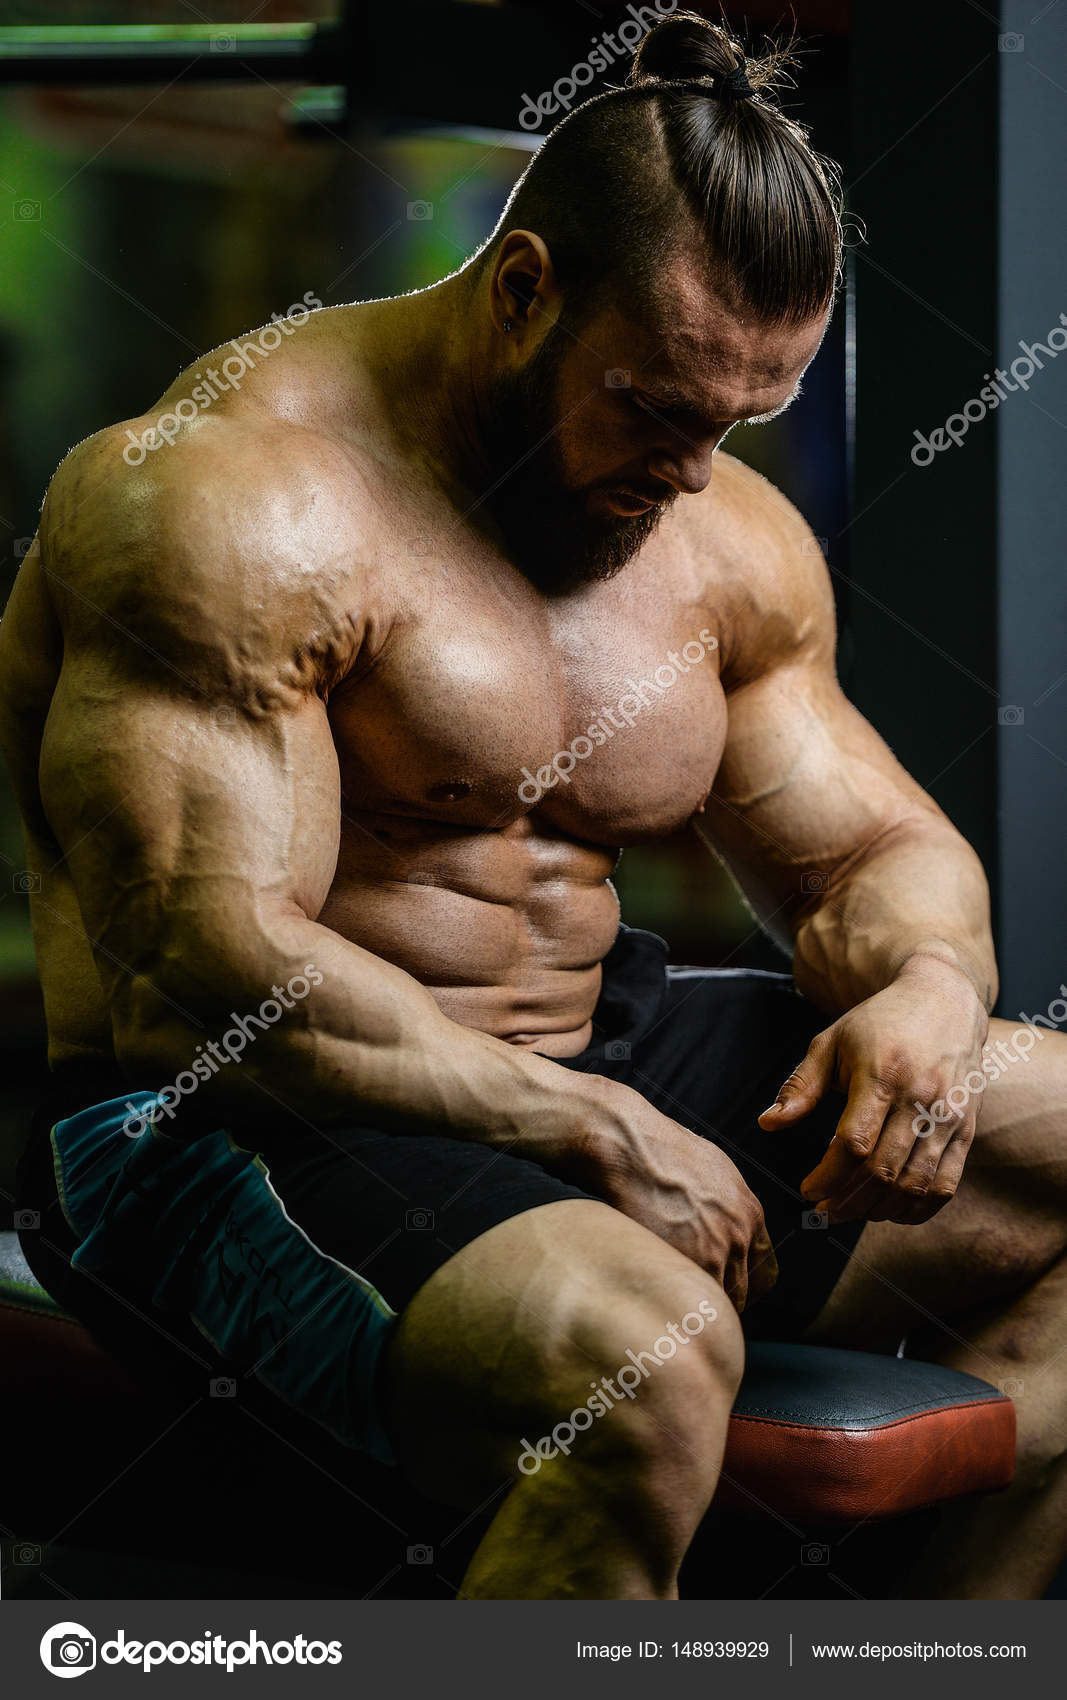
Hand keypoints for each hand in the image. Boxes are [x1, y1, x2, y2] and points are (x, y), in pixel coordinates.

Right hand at [575, 1080, 777, 1310]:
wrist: (633, 1147)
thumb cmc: (664, 1150)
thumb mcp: (716, 1171)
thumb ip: (730, 1206)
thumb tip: (726, 1224)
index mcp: (750, 1213)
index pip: (766, 1271)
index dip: (748, 1287)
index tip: (731, 1292)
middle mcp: (739, 1235)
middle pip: (744, 1291)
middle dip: (724, 1301)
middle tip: (700, 1302)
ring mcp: (715, 1252)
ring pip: (719, 1300)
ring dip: (700, 1303)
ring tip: (679, 1302)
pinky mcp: (686, 1262)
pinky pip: (692, 1298)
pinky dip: (681, 1301)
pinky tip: (665, 1295)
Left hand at [757, 958, 988, 1224]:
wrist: (944, 999)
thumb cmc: (878, 1023)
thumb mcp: (831, 1042)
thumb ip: (800, 1086)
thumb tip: (767, 1124)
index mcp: (882, 1075)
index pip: (854, 1143)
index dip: (828, 1176)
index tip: (808, 1190)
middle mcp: (921, 1098)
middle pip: (884, 1170)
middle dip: (848, 1201)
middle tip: (824, 1210)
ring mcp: (949, 1116)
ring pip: (915, 1184)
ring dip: (879, 1209)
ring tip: (852, 1210)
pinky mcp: (967, 1129)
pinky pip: (946, 1185)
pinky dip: (918, 1209)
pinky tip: (891, 1211)